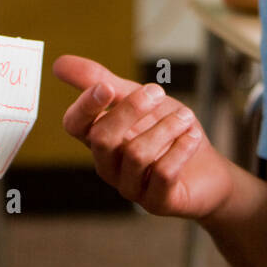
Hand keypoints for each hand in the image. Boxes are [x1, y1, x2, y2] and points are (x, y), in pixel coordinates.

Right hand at [53, 55, 232, 218]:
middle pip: (102, 138)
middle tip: (157, 92)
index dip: (85, 106)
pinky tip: (192, 136)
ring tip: (185, 116)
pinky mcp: (157, 202)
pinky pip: (162, 173)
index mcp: (99, 138)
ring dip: (166, 128)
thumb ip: (102, 80)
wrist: (208, 169)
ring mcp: (130, 187)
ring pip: (136, 154)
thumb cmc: (167, 130)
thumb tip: (58, 63)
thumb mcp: (137, 99)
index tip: (107, 87)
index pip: (74, 125)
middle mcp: (109, 165)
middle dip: (131, 110)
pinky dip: (180, 149)